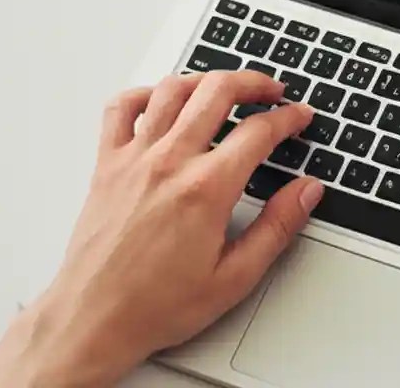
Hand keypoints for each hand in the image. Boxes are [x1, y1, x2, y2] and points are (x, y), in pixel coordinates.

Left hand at [0, 71, 322, 386]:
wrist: (93, 320)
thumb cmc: (156, 305)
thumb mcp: (236, 276)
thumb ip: (278, 226)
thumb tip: (306, 191)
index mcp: (206, 189)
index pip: (259, 131)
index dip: (288, 118)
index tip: (299, 117)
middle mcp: (169, 163)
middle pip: (218, 91)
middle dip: (254, 83)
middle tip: (271, 91)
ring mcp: (134, 159)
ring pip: (173, 89)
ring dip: (206, 79)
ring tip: (226, 86)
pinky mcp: (107, 165)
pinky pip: (121, 109)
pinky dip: (145, 93)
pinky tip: (163, 100)